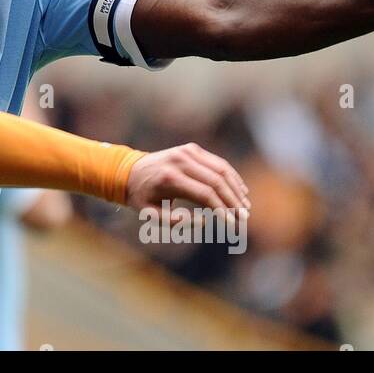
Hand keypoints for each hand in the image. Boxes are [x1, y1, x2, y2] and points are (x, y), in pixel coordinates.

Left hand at [125, 142, 249, 216]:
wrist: (128, 171)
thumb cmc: (141, 197)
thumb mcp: (150, 214)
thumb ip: (175, 222)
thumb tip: (204, 221)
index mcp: (170, 178)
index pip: (205, 194)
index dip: (222, 210)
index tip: (233, 224)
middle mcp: (180, 161)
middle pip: (216, 181)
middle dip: (233, 201)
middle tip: (245, 218)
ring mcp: (187, 151)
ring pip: (221, 169)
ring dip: (236, 189)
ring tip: (245, 207)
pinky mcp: (191, 148)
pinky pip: (216, 162)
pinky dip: (230, 176)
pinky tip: (239, 191)